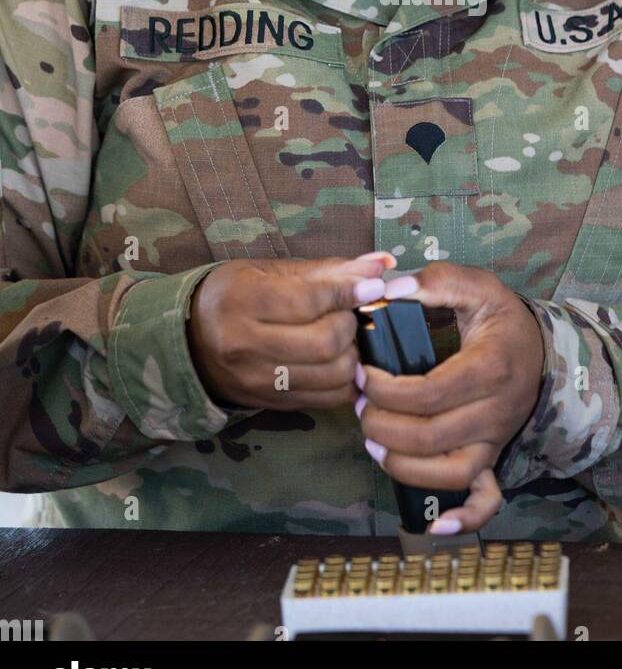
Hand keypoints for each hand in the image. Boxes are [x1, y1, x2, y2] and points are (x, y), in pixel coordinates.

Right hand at [187, 252, 394, 409]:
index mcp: (242, 301)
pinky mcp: (272, 404)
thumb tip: (382, 264)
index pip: (307, 301)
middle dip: (350, 324)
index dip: (347, 292)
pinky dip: (347, 379)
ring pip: (331, 374)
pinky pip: (328, 399)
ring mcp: (257, 380)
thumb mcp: (273, 272)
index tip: (374, 285)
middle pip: (323, 342)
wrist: (192, 341)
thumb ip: (329, 269)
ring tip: (346, 336)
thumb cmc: (237, 295)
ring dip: (352, 353)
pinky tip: (342, 360)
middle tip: (350, 312)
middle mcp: (244, 345)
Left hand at [356, 263, 544, 532]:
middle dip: (384, 425)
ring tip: (373, 443)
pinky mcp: (494, 458)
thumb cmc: (501, 319)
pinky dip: (464, 519)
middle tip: (360, 406)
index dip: (387, 390)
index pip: (430, 393)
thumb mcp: (477, 287)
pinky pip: (486, 500)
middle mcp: (496, 411)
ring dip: (404, 467)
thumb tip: (391, 288)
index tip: (361, 374)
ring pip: (451, 472)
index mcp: (490, 368)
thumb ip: (435, 282)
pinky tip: (435, 526)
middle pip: (432, 437)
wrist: (541, 349)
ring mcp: (496, 440)